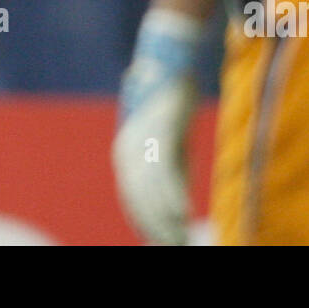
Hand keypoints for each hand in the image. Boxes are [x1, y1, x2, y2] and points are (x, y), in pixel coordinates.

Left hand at [111, 9, 201, 244]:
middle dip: (156, 229)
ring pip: (151, 193)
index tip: (161, 242)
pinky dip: (173, 197)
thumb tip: (179, 201)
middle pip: (140, 202)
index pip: (133, 200)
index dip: (146, 224)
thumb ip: (171, 167)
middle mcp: (128, 151)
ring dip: (166, 220)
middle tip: (175, 247)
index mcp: (125, 153)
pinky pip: (164, 174)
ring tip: (181, 239)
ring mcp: (142, 143)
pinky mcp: (159, 133)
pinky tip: (183, 214)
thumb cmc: (170, 99)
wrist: (168, 60)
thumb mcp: (169, 139)